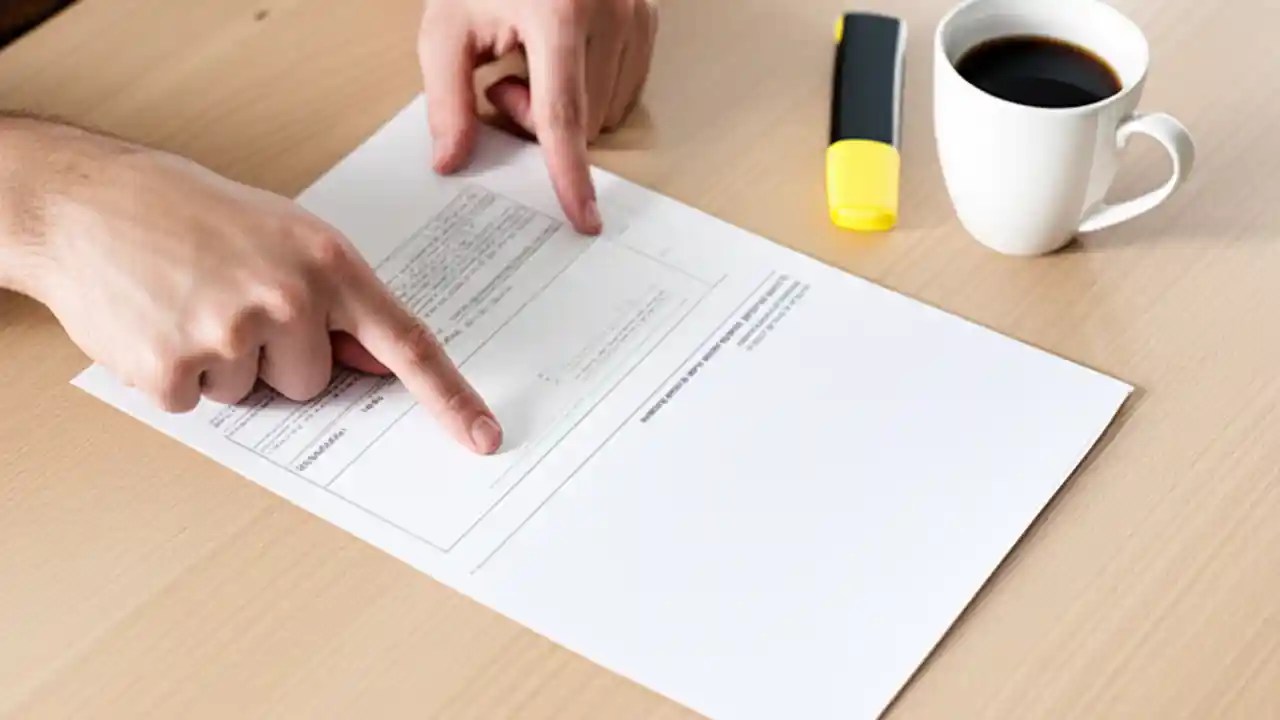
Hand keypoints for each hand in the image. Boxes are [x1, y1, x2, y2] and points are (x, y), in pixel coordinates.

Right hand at [14, 123, 502, 453]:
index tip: (482, 437)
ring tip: (189, 300)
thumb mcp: (284, 235)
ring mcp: (230, 335)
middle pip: (315, 381)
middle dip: (277, 356)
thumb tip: (379, 364)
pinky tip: (158, 322)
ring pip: (256, 394)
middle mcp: (289, 298)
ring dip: (225, 362)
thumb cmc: (190, 213)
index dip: (449, 396)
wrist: (86, 202)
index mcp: (328, 263)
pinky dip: (179, 375)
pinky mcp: (174, 371)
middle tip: (230, 299)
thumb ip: (337, 298)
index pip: (406, 343)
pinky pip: (200, 403)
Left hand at [419, 0, 658, 233]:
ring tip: (533, 59)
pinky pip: (626, 87)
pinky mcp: (649, 17)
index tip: (583, 217)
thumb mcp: (446, 28)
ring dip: (569, 104)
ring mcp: (636, 11)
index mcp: (557, 12)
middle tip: (505, 79)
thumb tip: (451, 163)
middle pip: (584, 119)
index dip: (570, 175)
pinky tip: (563, 53)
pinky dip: (593, 86)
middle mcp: (609, 10)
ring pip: (608, 110)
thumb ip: (445, 100)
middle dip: (538, 117)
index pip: (563, 116)